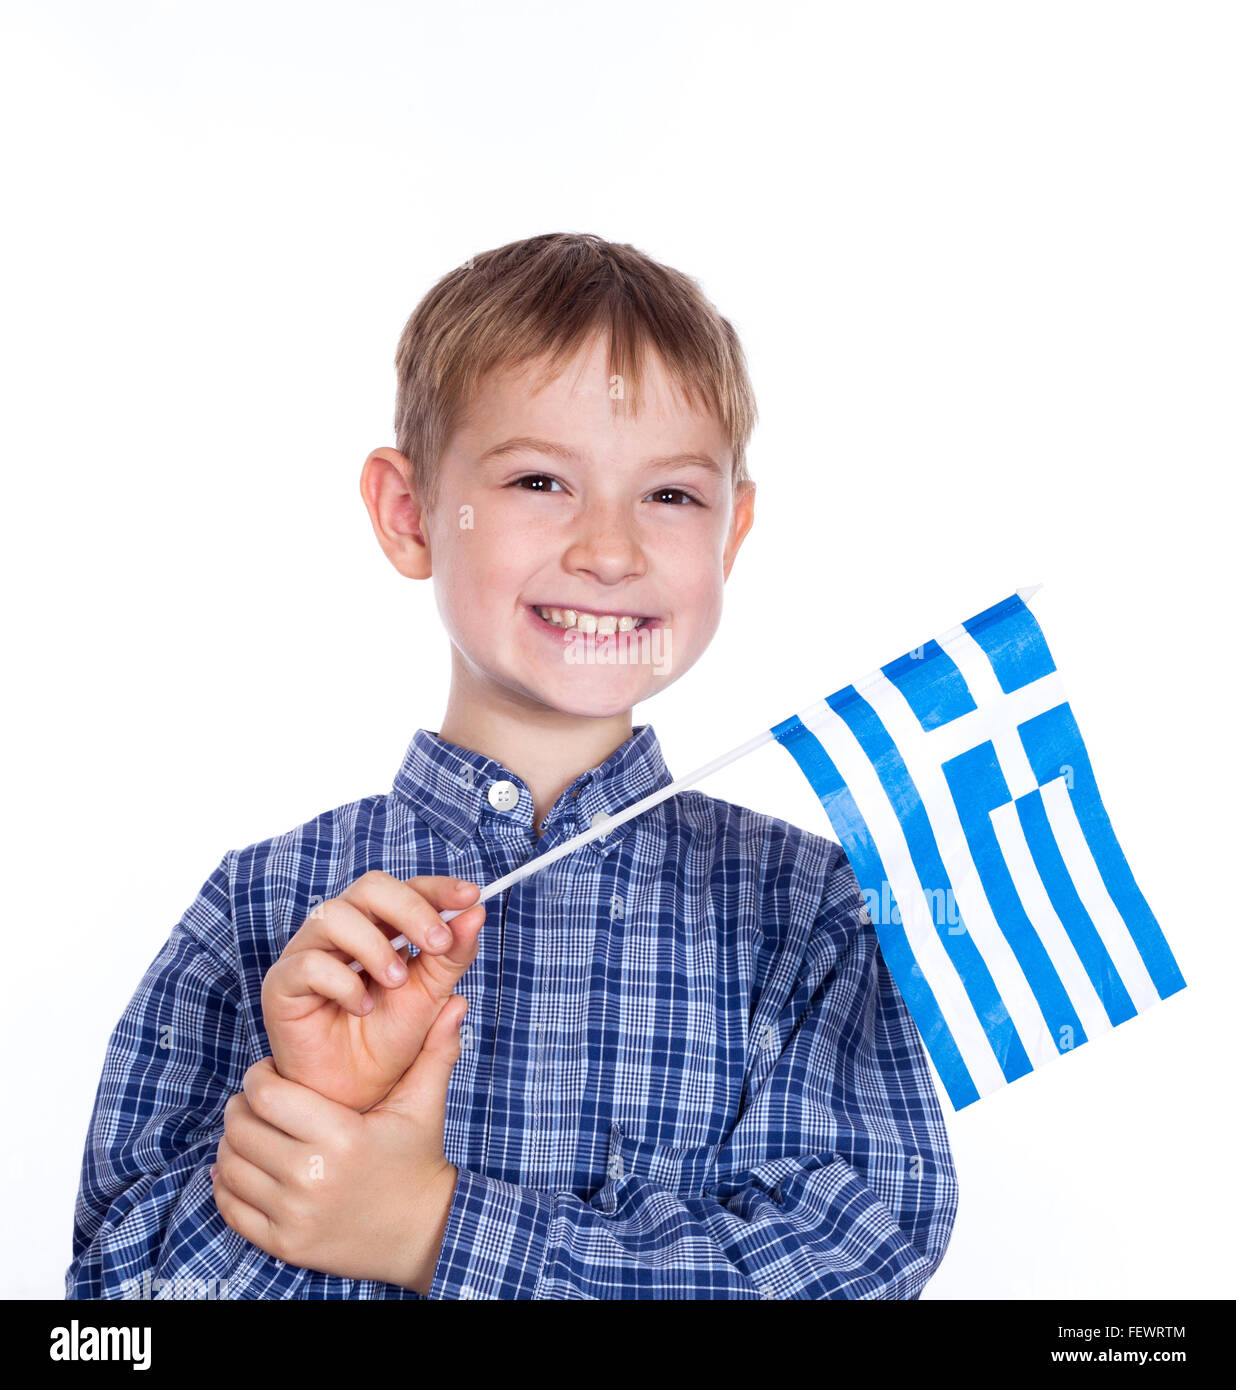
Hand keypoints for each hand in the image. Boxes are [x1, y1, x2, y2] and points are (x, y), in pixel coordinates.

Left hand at [212, 996, 467, 1292]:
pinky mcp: (283, 1244)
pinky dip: (228, 1185)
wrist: (421, 1232)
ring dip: (234, 1143)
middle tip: (260, 1101)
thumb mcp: (425, 1106)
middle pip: (242, 1128)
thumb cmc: (417, 1160)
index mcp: (342, 1136)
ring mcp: (294, 1215)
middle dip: (243, 1107)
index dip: (260, 1077)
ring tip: (256, 1131)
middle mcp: (312, 1176)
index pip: (267, 1095)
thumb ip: (435, 1052)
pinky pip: (230, 1209)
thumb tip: (457, 1002)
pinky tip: (247, 1168)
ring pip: (230, 1166)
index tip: (274, 1074)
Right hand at [261, 871, 484, 1110]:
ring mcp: (307, 952)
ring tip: (396, 983)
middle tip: (438, 944)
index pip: (406, 888)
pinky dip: (343, 983)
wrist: (356, 1094)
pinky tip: (362, 1008)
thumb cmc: (389, 1040)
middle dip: (410, 910)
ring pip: (334, 915)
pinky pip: (308, 963)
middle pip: (370, 887)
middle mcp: (341, 929)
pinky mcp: (282, 983)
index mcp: (378, 925)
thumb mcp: (432, 994)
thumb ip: (452, 954)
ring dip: (374, 947)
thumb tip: (476, 913)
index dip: (438, 888)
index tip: (470, 897)